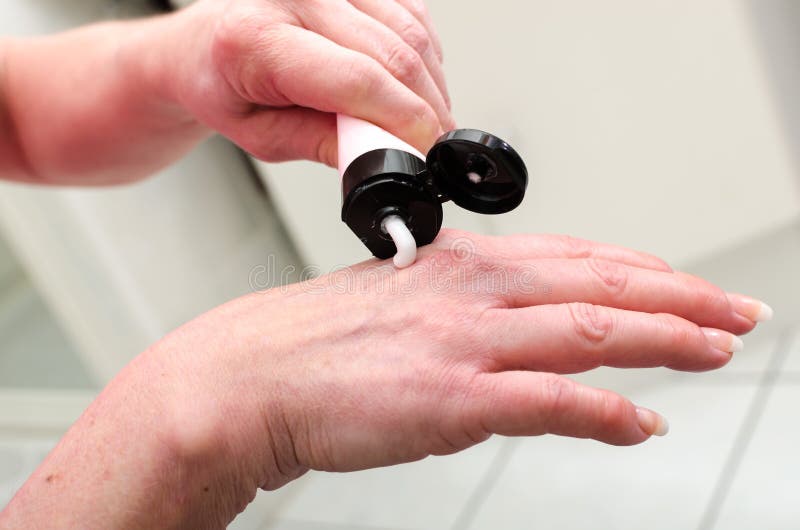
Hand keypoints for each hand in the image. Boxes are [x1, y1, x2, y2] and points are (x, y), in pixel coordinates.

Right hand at [4, 230, 768, 527]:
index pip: (580, 257)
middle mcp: (475, 290)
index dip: (646, 270)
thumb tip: (529, 331)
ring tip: (714, 351)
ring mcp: (467, 341)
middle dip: (682, 299)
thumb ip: (475, 308)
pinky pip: (551, 401)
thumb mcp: (410, 300)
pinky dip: (605, 412)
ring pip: (593, 330)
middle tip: (736, 312)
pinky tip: (638, 422)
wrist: (255, 373)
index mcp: (466, 263)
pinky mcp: (453, 397)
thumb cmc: (324, 341)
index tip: (688, 286)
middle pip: (604, 284)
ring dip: (666, 340)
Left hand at [161, 0, 453, 165]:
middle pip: (394, 57)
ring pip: (411, 35)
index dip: (404, 122)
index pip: (356, 81)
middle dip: (426, 110)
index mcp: (257, 39)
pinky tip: (411, 82)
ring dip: (430, 84)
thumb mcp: (263, 137)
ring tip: (420, 119)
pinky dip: (423, 55)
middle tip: (430, 147)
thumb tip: (382, 155)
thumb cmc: (224, 88)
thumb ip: (323, 146)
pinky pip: (412, 15)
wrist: (206, 48)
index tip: (424, 152)